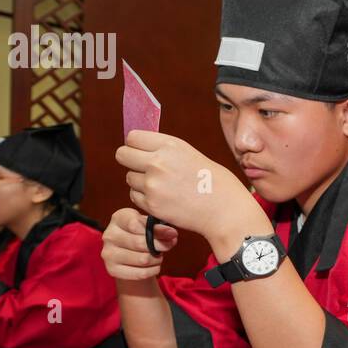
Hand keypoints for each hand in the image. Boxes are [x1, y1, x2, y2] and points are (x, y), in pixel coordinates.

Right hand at [101, 207, 177, 280]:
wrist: (129, 254)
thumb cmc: (142, 234)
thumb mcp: (150, 226)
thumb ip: (159, 228)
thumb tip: (171, 233)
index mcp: (118, 218)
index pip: (136, 224)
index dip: (157, 230)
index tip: (172, 233)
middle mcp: (109, 235)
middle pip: (139, 243)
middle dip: (160, 245)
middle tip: (168, 245)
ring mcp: (108, 253)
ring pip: (142, 259)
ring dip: (156, 259)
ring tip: (159, 256)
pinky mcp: (112, 269)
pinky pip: (140, 273)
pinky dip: (153, 271)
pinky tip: (155, 266)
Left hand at [115, 132, 256, 240]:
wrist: (225, 210)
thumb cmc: (214, 182)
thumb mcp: (191, 154)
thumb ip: (165, 150)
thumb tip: (141, 149)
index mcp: (170, 145)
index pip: (132, 137)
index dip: (136, 145)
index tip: (143, 152)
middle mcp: (158, 162)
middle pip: (122, 155)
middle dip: (131, 162)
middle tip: (145, 169)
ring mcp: (152, 184)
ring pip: (129, 178)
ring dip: (140, 183)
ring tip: (164, 188)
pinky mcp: (151, 205)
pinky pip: (135, 197)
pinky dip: (146, 199)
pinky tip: (165, 200)